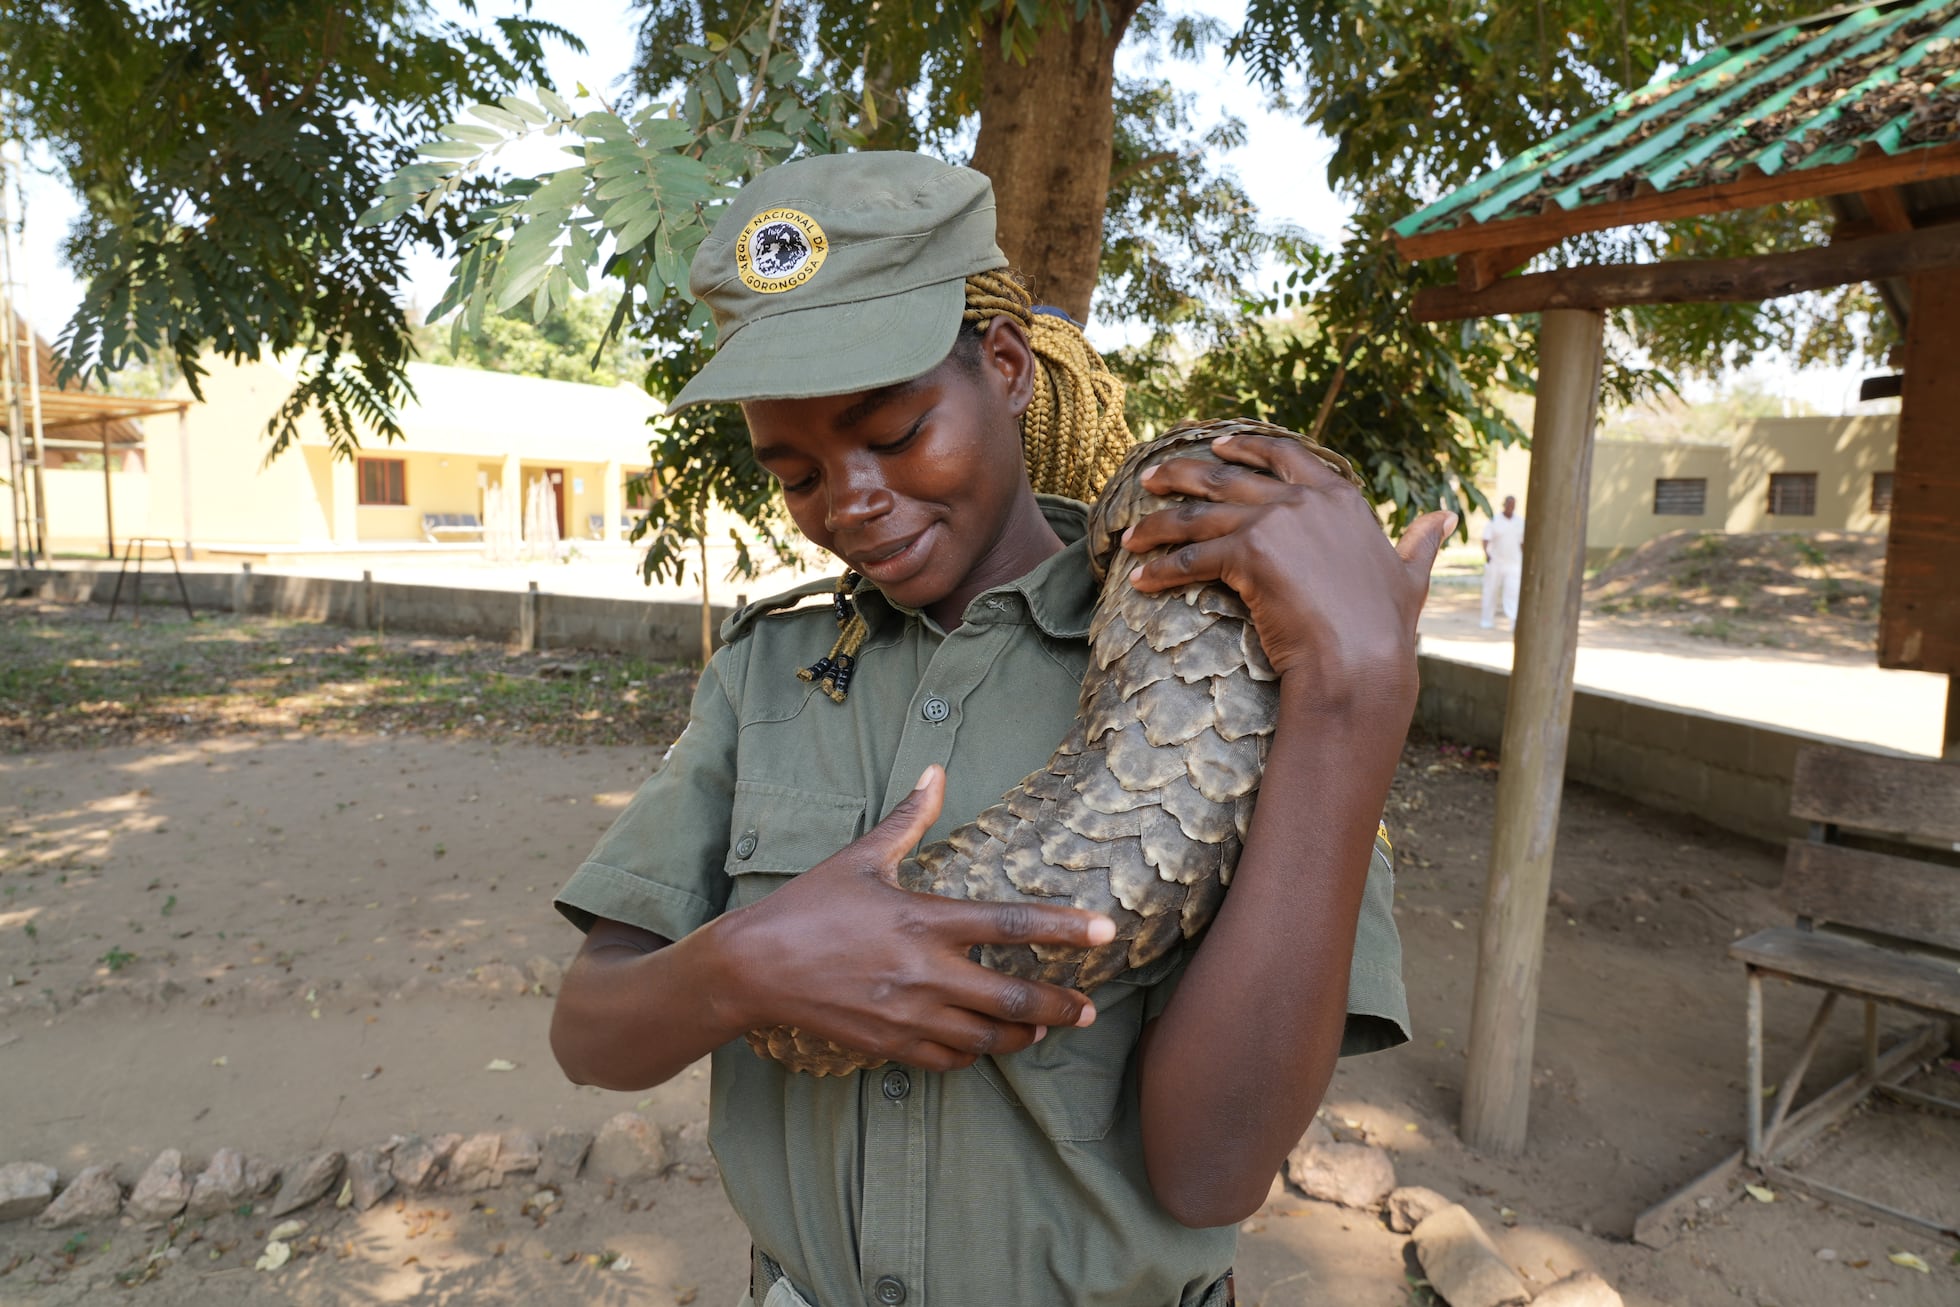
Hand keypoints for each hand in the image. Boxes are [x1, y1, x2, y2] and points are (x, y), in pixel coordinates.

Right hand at [716, 766, 1115, 1072]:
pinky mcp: (889, 1044)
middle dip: (1059, 1006)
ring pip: (986, 1038)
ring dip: (1023, 1036)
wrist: (753, 967)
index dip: (1064, 929)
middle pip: (1013, 998)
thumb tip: (935, 769)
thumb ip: (910, 818)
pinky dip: (975, 1055)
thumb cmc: (809, 906)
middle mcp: (924, 972)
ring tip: (1045, 1028)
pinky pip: (948, 1060)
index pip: (1010, 925)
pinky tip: (986, 1044)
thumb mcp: (861, 856)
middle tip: (1088, 1010)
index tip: (1104, 932)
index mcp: (924, 919)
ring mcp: (908, 1014)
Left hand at [1120, 431, 1454, 716]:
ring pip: (1198, 513)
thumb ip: (1420, 542)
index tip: (1215, 447)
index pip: (1287, 455)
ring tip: (1128, 535)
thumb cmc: (1385, 629)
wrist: (1361, 661)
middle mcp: (1305, 500)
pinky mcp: (1248, 552)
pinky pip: (1191, 557)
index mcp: (1340, 498)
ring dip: (1157, 524)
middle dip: (1181, 474)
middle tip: (1151, 478)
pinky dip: (1160, 568)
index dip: (1246, 448)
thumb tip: (1444, 518)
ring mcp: (1275, 521)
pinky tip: (1139, 579)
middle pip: (1225, 475)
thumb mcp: (1409, 575)